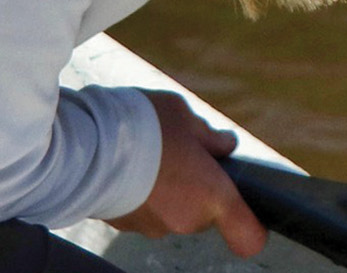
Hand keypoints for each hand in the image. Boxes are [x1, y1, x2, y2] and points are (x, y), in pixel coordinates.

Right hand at [109, 90, 265, 257]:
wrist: (86, 145)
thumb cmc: (145, 128)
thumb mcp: (188, 119)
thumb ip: (210, 138)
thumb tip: (225, 145)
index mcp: (212, 196)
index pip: (248, 236)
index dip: (252, 227)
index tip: (249, 212)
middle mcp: (185, 221)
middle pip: (204, 213)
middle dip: (199, 186)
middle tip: (185, 154)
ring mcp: (152, 228)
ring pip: (172, 211)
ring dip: (169, 190)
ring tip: (153, 155)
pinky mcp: (123, 226)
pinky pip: (145, 211)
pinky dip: (143, 193)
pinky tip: (132, 166)